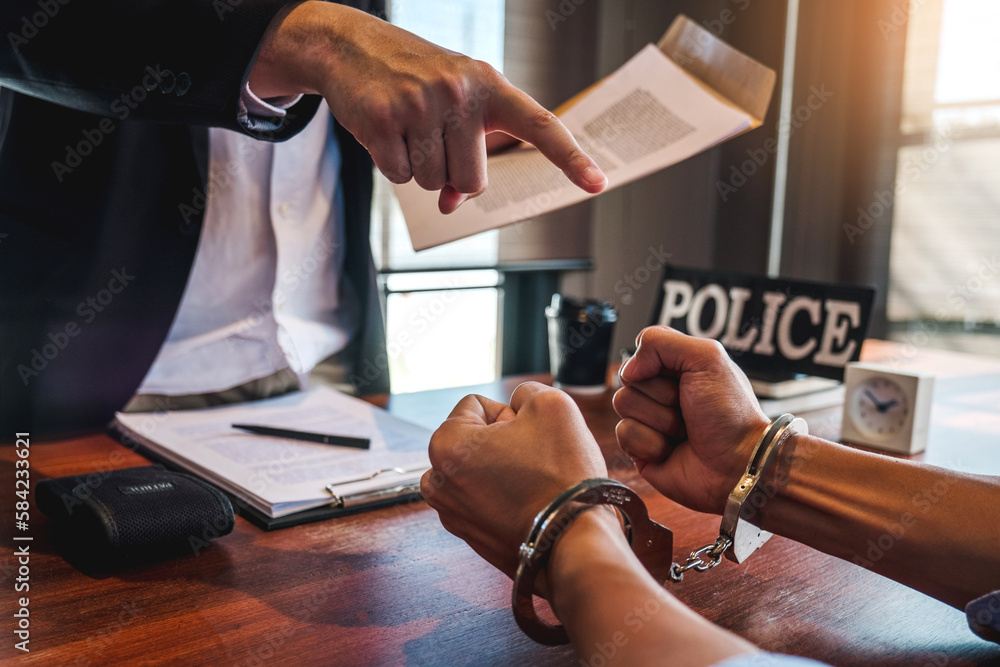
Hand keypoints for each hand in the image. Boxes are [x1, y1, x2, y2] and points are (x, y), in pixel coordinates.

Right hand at [250, 2, 607, 213]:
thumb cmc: (414, 82)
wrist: (351, 47)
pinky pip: (399, 176)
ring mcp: (420, 104)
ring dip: (418, 169)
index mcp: (490, 85)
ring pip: (433, 183)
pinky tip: (384, 130)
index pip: (540, 124)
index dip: (570, 157)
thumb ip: (466, 154)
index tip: (598, 183)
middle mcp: (460, 92)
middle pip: (473, 182)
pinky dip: (390, 164)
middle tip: (432, 139)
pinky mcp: (382, 119)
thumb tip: (452, 205)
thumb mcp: (452, 107)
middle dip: (451, 175)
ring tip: (407, 128)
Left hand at [421, 382, 606, 577]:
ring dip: (503, 469)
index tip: (530, 439)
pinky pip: (487, 499)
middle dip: (503, 442)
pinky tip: (530, 505)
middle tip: (534, 462)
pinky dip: (505, 497)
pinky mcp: (470, 536)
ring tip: (531, 484)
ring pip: (481, 469)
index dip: (510, 415)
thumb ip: (526, 392)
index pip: (476, 405)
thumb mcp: (552, 405)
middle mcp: (437, 481)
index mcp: (444, 445)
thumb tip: (517, 404)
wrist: (575, 541)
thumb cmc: (562, 473)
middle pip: (474, 439)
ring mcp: (451, 514)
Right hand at [613, 327, 769, 514]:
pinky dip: (651, 443)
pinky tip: (672, 449)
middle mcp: (661, 391)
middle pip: (629, 378)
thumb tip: (628, 369)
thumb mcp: (707, 358)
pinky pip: (623, 434)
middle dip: (662, 395)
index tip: (684, 377)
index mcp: (678, 367)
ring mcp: (649, 420)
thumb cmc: (731, 413)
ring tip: (685, 431)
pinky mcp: (640, 448)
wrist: (737, 465)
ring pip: (624, 404)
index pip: (643, 349)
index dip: (656, 362)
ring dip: (660, 420)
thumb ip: (661, 342)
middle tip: (688, 408)